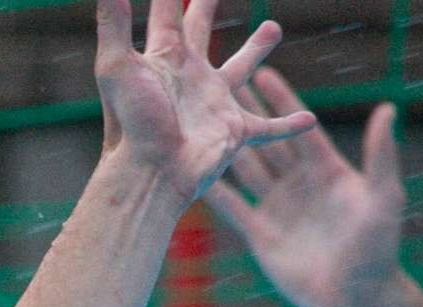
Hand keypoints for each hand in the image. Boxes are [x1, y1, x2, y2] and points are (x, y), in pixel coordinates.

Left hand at [95, 0, 314, 204]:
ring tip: (274, 27)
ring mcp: (213, 103)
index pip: (168, 12)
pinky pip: (267, 127)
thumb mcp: (116, 68)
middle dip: (205, 6)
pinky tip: (309, 120)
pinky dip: (287, 125)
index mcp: (164, 58)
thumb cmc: (131, 124)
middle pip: (199, 31)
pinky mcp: (233, 131)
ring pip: (240, 69)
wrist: (149, 174)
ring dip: (256, 49)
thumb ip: (113, 25)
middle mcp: (189, 76)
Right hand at [204, 68, 405, 306]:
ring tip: (201, 125)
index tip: (262, 73)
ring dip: (226, 147)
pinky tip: (193, 174)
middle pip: (268, 142)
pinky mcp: (261, 235)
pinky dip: (214, 192)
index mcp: (327, 169)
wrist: (354, 298)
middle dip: (247, 116)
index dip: (282, 100)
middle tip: (222, 89)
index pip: (299, 127)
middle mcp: (299, 184)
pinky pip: (233, 208)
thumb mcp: (383, 198)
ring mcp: (278, 208)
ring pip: (247, 170)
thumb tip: (387, 109)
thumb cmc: (377, 249)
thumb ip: (381, 155)